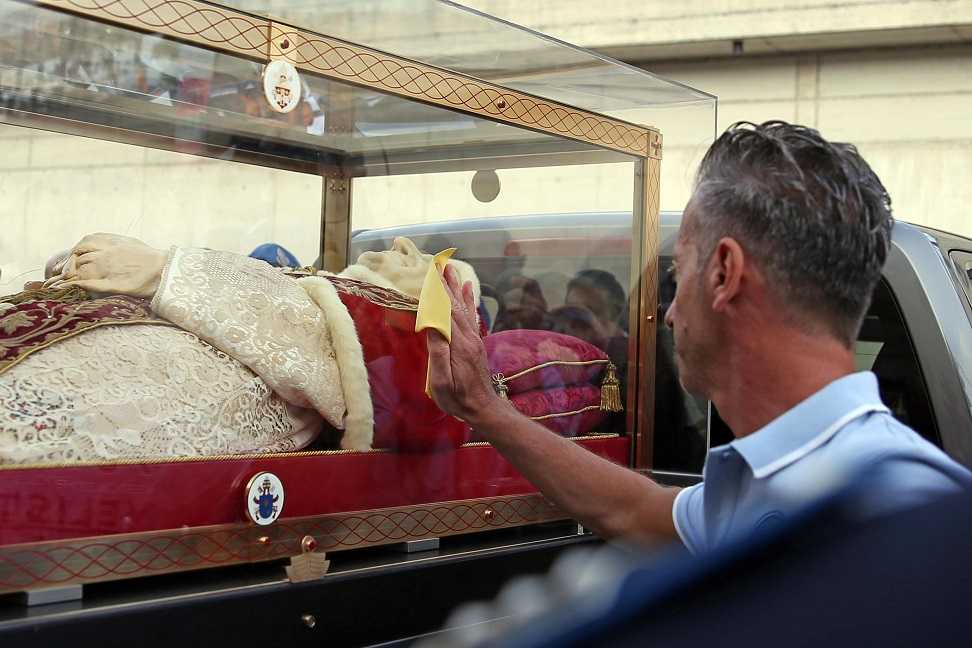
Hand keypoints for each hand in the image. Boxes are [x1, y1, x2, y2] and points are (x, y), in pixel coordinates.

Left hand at [44, 233, 167, 297]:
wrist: (165, 270)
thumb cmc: (149, 257)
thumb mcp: (128, 242)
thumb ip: (110, 242)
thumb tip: (94, 244)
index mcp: (109, 242)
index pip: (81, 246)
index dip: (73, 255)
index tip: (69, 264)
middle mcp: (104, 254)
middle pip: (77, 260)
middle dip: (67, 269)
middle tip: (60, 278)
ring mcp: (106, 269)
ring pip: (78, 272)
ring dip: (66, 279)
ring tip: (55, 287)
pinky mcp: (111, 284)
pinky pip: (86, 284)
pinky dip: (75, 286)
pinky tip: (69, 289)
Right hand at [426, 264, 505, 424]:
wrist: (483, 408)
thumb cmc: (458, 398)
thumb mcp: (442, 381)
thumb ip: (438, 352)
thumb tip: (432, 325)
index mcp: (458, 345)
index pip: (445, 312)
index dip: (437, 292)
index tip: (429, 274)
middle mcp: (468, 337)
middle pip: (454, 305)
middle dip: (445, 283)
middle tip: (438, 263)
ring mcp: (474, 339)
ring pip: (463, 307)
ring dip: (455, 286)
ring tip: (450, 268)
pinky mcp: (475, 343)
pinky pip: (470, 316)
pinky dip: (467, 299)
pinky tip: (467, 288)